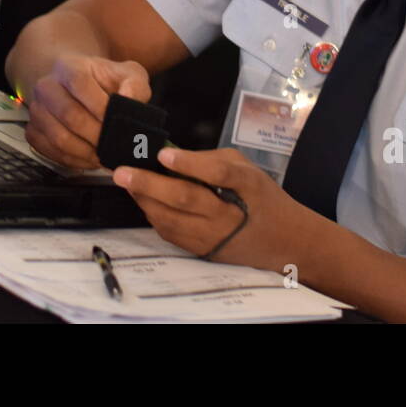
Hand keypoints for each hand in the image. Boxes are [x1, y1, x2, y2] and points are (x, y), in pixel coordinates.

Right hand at [23, 54, 150, 169]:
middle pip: (68, 115)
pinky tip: (90, 160)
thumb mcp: (127, 75)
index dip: (99, 107)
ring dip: (84, 152)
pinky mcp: (33, 131)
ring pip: (58, 137)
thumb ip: (134, 85)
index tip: (118, 123)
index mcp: (69, 67)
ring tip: (104, 156)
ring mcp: (37, 110)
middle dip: (95, 135)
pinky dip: (73, 160)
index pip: (79, 84)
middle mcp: (46, 86)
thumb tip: (129, 99)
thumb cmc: (105, 82)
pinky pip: (50, 152)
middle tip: (114, 146)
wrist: (78, 86)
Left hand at [114, 146, 321, 273]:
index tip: (164, 155)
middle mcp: (227, 216)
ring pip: (170, 220)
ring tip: (127, 182)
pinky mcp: (202, 251)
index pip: (217, 174)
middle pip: (184, 199)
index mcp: (245, 188)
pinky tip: (144, 200)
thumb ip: (212, 162)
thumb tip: (174, 156)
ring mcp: (212, 238)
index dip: (189, 164)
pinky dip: (154, 215)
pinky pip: (170, 233)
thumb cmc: (263, 198)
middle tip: (122, 171)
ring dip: (144, 201)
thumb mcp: (246, 169)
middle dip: (149, 184)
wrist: (283, 241)